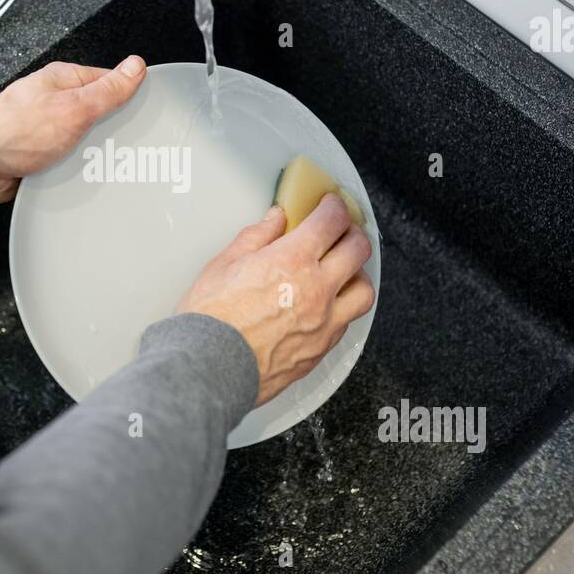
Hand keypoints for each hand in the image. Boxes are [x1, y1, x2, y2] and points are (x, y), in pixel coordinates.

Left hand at [0, 56, 146, 202]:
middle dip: (109, 132)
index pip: (109, 82)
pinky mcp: (41, 156)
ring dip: (90, 156)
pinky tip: (78, 177)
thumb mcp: (74, 107)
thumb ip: (107, 89)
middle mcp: (55, 103)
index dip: (128, 96)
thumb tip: (134, 66)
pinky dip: (74, 171)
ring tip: (95, 163)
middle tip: (119, 144)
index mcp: (64, 81)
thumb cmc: (14, 130)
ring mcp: (47, 130)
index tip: (143, 111)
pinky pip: (68, 163)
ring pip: (84, 143)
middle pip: (98, 115)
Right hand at [176, 194, 374, 406]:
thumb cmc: (210, 320)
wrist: (209, 368)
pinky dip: (343, 307)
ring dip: (357, 273)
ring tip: (343, 270)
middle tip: (341, 229)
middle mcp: (317, 289)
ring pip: (364, 290)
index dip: (333, 206)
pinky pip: (347, 322)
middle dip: (352, 232)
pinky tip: (327, 305)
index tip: (329, 205)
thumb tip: (275, 220)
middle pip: (358, 250)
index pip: (331, 221)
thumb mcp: (224, 264)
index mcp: (292, 260)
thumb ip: (257, 237)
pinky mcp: (321, 350)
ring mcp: (324, 323)